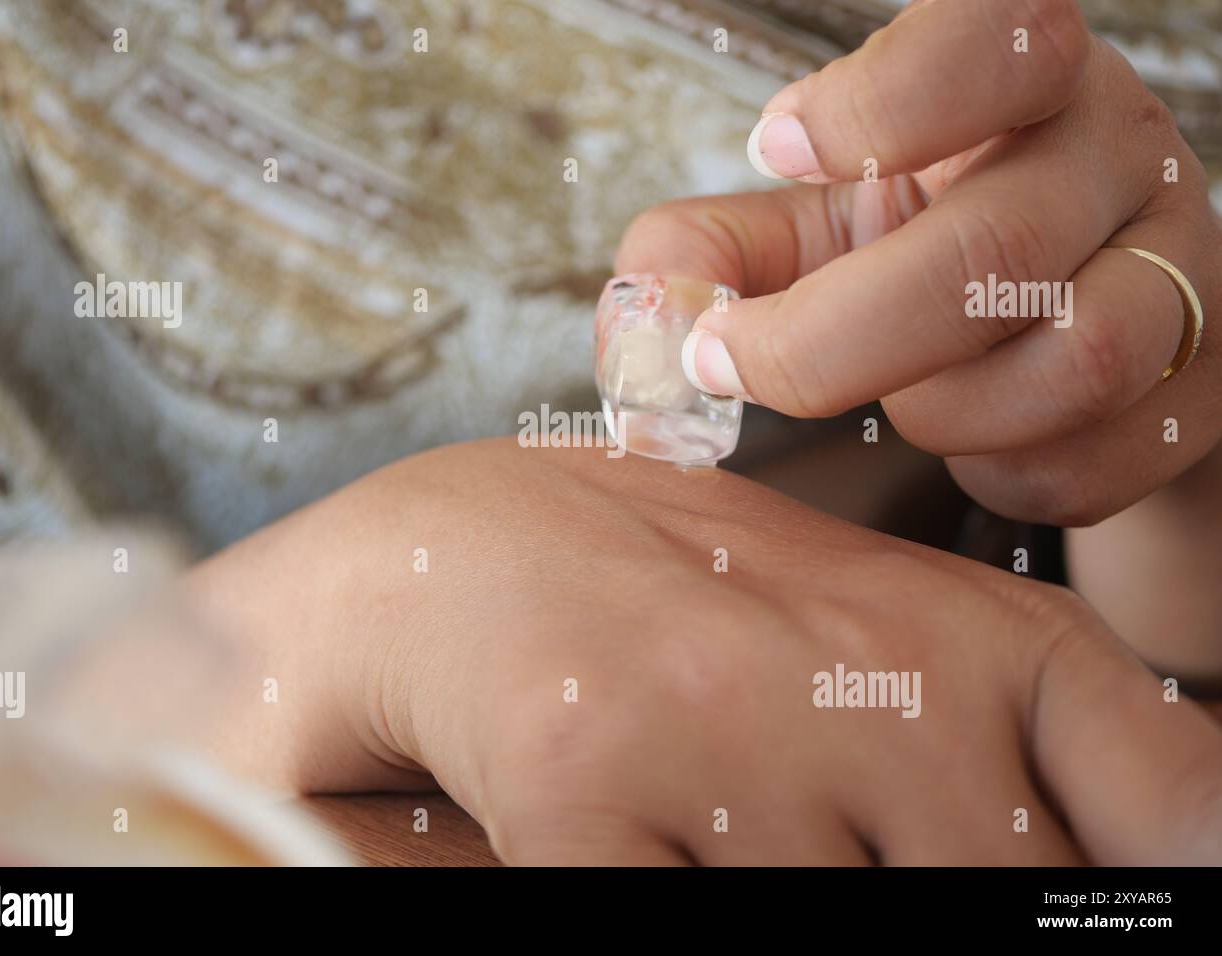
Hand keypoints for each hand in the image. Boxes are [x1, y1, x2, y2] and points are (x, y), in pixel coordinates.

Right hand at [187, 439, 1221, 863]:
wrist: (479, 550)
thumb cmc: (695, 606)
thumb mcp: (895, 652)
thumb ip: (1024, 758)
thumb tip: (1171, 858)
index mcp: (973, 643)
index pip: (1178, 815)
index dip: (1158, 883)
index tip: (1088, 879)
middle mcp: (864, 679)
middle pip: (997, 895)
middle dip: (921, 890)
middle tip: (830, 832)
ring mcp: (721, 735)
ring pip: (827, 923)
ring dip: (777, 885)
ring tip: (722, 811)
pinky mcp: (586, 794)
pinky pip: (678, 931)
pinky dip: (673, 902)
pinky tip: (653, 845)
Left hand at [616, 0, 1220, 525]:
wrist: (1073, 324)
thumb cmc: (928, 254)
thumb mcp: (823, 228)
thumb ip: (723, 251)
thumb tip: (652, 304)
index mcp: (1024, 80)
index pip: (990, 40)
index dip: (881, 101)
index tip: (772, 145)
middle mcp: (1118, 156)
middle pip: (996, 250)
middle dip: (831, 340)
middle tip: (734, 362)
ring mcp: (1182, 269)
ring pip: (1073, 364)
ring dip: (940, 410)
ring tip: (899, 395)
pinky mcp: (1204, 388)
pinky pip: (1092, 460)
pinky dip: (1000, 473)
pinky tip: (972, 440)